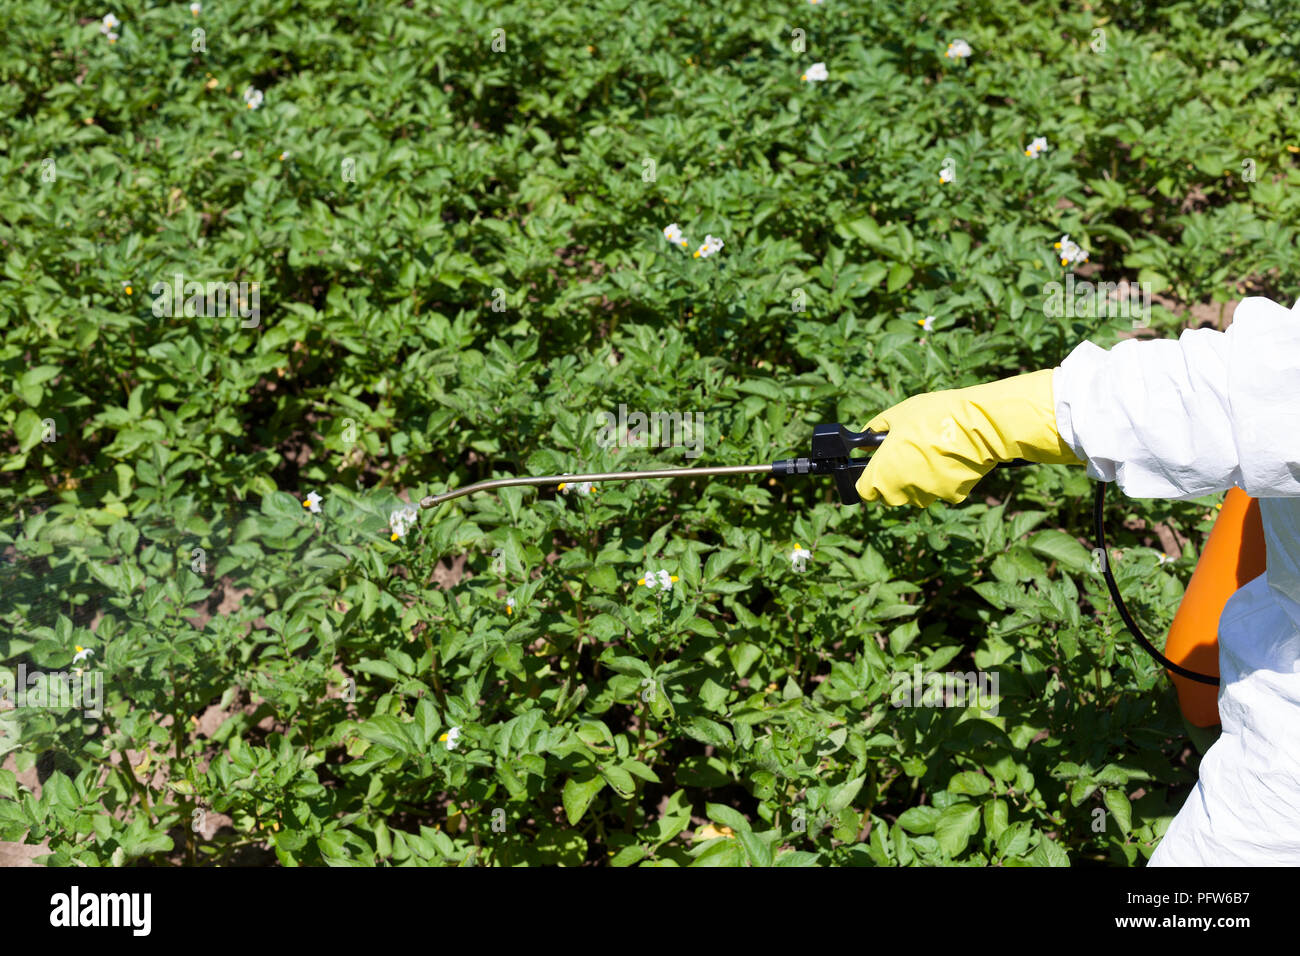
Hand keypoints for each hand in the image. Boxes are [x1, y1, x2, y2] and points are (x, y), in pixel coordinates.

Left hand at [855, 369, 1082, 506]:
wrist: (979, 425)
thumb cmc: (934, 416)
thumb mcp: (898, 414)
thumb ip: (875, 429)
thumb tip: (864, 438)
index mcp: (883, 473)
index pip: (865, 491)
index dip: (867, 480)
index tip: (874, 469)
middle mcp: (902, 491)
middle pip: (890, 495)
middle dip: (893, 479)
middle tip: (906, 455)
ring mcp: (928, 496)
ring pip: (916, 494)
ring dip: (917, 480)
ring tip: (931, 452)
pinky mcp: (952, 496)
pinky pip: (941, 490)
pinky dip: (942, 479)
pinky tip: (950, 458)